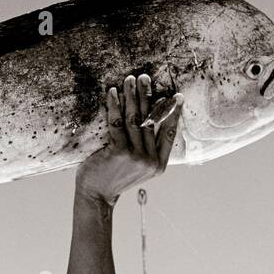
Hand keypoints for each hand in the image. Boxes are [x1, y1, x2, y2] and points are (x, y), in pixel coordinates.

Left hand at [76, 75, 182, 206]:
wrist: (96, 195)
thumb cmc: (114, 176)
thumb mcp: (137, 167)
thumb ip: (147, 149)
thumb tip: (151, 119)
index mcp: (158, 164)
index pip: (169, 133)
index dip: (173, 113)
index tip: (177, 96)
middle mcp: (150, 160)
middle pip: (150, 121)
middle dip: (147, 96)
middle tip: (144, 78)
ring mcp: (135, 157)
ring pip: (135, 119)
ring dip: (132, 96)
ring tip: (129, 80)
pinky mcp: (119, 152)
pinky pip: (117, 123)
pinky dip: (114, 106)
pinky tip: (112, 93)